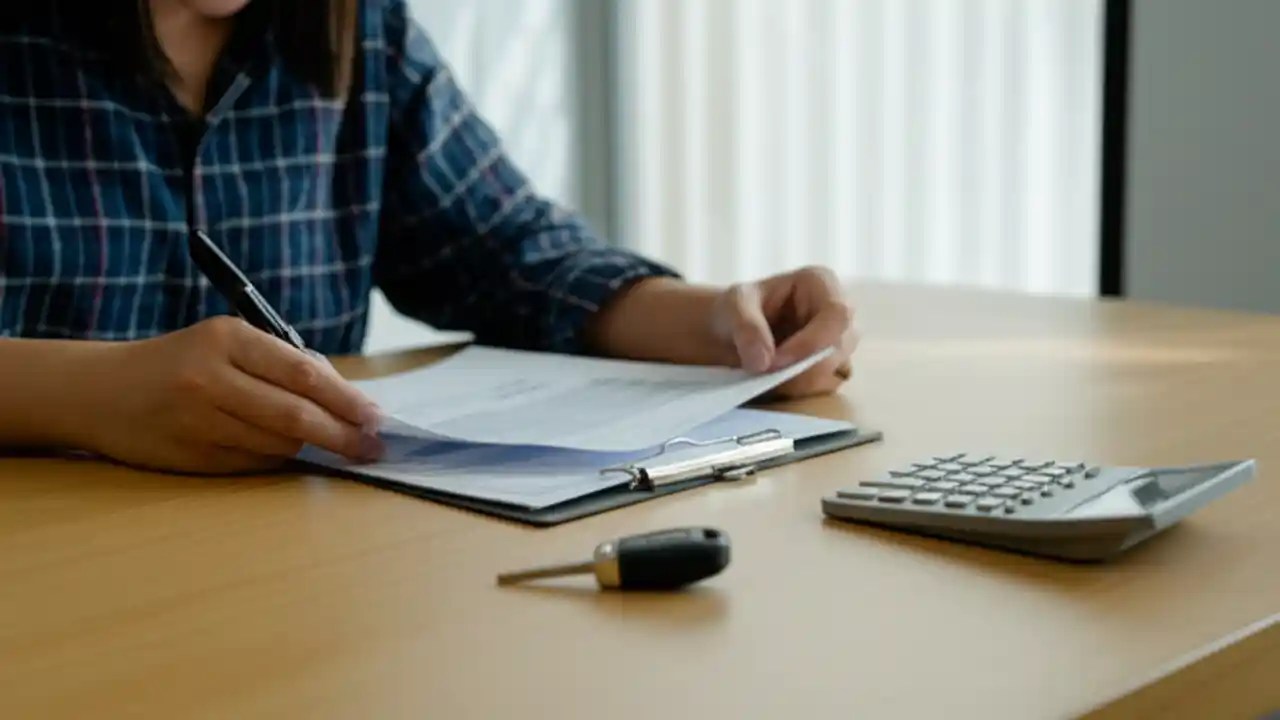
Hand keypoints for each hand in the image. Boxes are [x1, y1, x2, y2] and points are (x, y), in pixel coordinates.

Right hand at [78, 317, 382, 473]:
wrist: (99, 391)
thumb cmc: (181, 363)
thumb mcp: (227, 344)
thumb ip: (282, 364)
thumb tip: (347, 397)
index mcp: (228, 338)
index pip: (304, 373)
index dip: (347, 399)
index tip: (376, 417)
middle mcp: (211, 377)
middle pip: (297, 414)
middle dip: (344, 434)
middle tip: (372, 447)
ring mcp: (198, 420)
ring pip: (279, 443)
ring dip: (313, 448)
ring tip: (338, 447)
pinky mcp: (190, 456)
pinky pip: (254, 463)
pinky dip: (279, 459)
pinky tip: (289, 454)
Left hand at [710, 266, 856, 397]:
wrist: (728, 333)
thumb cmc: (736, 309)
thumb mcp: (733, 306)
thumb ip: (747, 328)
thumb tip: (763, 362)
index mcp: (820, 283)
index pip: (836, 315)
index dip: (811, 343)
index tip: (773, 362)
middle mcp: (837, 313)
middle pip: (840, 347)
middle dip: (802, 368)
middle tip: (763, 373)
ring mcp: (837, 342)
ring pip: (836, 371)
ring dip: (799, 382)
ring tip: (765, 377)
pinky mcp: (829, 368)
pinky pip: (825, 387)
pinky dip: (798, 391)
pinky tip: (773, 383)